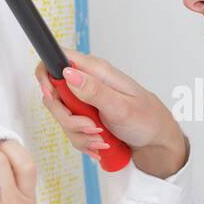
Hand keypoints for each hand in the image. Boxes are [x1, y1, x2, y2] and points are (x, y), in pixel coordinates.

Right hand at [35, 48, 187, 178]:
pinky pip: (72, 132)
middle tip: (91, 126)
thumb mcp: (121, 107)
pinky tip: (101, 144)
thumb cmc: (147, 120)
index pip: (56, 59)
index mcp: (95, 71)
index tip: (52, 96)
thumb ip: (93, 91)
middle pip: (53, 96)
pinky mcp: (86, 119)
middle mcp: (87, 84)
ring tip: (103, 138)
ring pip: (62, 118)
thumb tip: (68, 73)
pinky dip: (84, 141)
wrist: (158, 142)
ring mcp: (86, 103)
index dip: (46, 76)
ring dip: (80, 134)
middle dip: (67, 118)